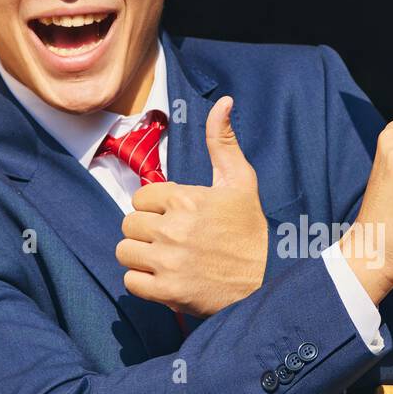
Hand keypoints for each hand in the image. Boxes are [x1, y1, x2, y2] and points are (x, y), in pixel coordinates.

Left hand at [115, 96, 268, 315]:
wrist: (268, 281)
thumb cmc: (251, 230)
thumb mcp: (242, 182)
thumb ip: (223, 142)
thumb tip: (223, 102)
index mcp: (186, 198)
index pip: (141, 198)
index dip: (157, 208)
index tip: (179, 218)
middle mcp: (174, 228)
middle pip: (129, 224)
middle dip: (146, 232)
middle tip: (171, 241)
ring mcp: (169, 261)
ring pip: (125, 251)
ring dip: (141, 257)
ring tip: (165, 260)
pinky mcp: (167, 291)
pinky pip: (130, 282)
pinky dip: (144, 283)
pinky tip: (165, 279)